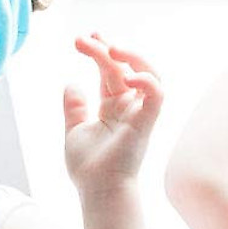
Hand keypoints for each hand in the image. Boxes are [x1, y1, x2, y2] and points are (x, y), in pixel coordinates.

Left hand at [63, 35, 161, 198]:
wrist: (97, 190)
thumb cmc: (88, 168)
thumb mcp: (74, 131)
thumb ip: (74, 108)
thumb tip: (71, 84)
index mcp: (112, 107)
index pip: (111, 71)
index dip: (101, 51)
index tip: (85, 38)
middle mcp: (128, 107)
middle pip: (123, 67)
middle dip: (106, 48)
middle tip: (84, 38)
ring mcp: (139, 113)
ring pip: (148, 73)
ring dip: (132, 56)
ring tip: (109, 47)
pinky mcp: (146, 122)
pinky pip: (156, 94)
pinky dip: (146, 80)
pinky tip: (127, 75)